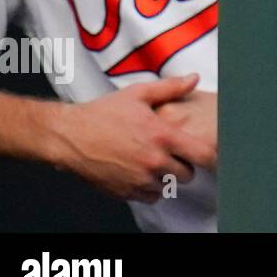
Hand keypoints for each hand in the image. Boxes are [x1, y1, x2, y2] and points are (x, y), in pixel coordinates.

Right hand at [48, 74, 214, 203]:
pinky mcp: (125, 192)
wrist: (69, 136)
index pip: (202, 154)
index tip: (203, 150)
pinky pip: (150, 197)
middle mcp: (153, 161)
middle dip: (184, 165)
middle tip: (173, 154)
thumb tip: (194, 79)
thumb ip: (170, 88)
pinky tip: (141, 172)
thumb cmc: (102, 113)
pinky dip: (149, 188)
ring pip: (168, 187)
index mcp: (162, 136)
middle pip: (188, 175)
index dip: (207, 154)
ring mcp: (139, 179)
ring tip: (153, 161)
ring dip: (165, 177)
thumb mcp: (138, 94)